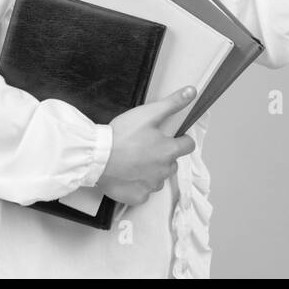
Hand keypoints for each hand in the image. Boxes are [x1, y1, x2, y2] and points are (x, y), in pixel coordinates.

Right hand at [96, 86, 198, 206]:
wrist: (97, 157)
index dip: (182, 139)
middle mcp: (164, 171)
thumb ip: (172, 103)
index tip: (172, 137)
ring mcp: (151, 186)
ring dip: (152, 171)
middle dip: (164, 155)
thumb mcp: (148, 113)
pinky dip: (139, 185)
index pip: (188, 145)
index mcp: (169, 151)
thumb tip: (192, 92)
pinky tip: (128, 175)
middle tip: (146, 147)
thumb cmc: (122, 135)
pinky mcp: (138, 197)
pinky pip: (144, 192)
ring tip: (135, 161)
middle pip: (172, 162)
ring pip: (159, 178)